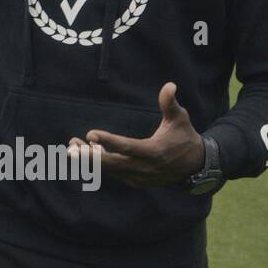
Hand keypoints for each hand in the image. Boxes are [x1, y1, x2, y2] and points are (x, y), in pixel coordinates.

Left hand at [70, 82, 204, 188]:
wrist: (195, 166)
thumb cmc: (184, 137)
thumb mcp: (181, 119)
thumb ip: (170, 103)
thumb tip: (170, 85)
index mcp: (154, 152)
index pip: (127, 147)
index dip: (108, 141)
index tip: (90, 133)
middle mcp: (145, 168)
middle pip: (112, 164)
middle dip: (90, 156)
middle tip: (72, 145)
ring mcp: (139, 177)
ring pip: (110, 170)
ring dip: (90, 159)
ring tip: (73, 146)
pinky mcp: (135, 182)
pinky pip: (113, 174)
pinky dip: (99, 165)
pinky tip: (86, 151)